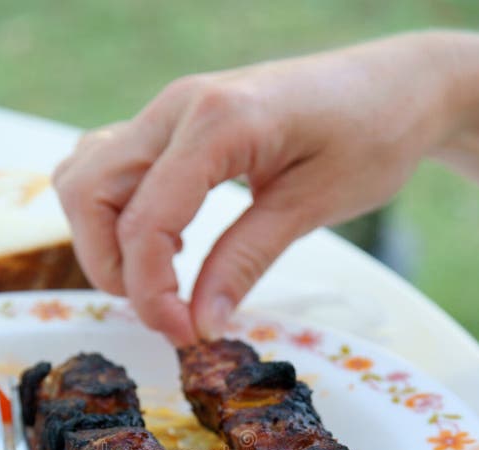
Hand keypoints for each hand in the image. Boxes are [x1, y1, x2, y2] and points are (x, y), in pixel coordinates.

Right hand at [54, 32, 463, 344]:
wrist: (393, 86)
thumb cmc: (370, 134)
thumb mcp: (312, 206)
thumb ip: (246, 261)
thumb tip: (200, 324)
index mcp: (217, 122)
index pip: (146, 221)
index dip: (151, 292)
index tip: (184, 335)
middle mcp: (176, 107)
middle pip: (90, 194)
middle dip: (112, 269)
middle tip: (165, 313)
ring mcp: (167, 110)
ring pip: (85, 177)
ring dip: (103, 240)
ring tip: (157, 279)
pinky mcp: (171, 124)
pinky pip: (106, 164)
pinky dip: (113, 212)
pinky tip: (157, 240)